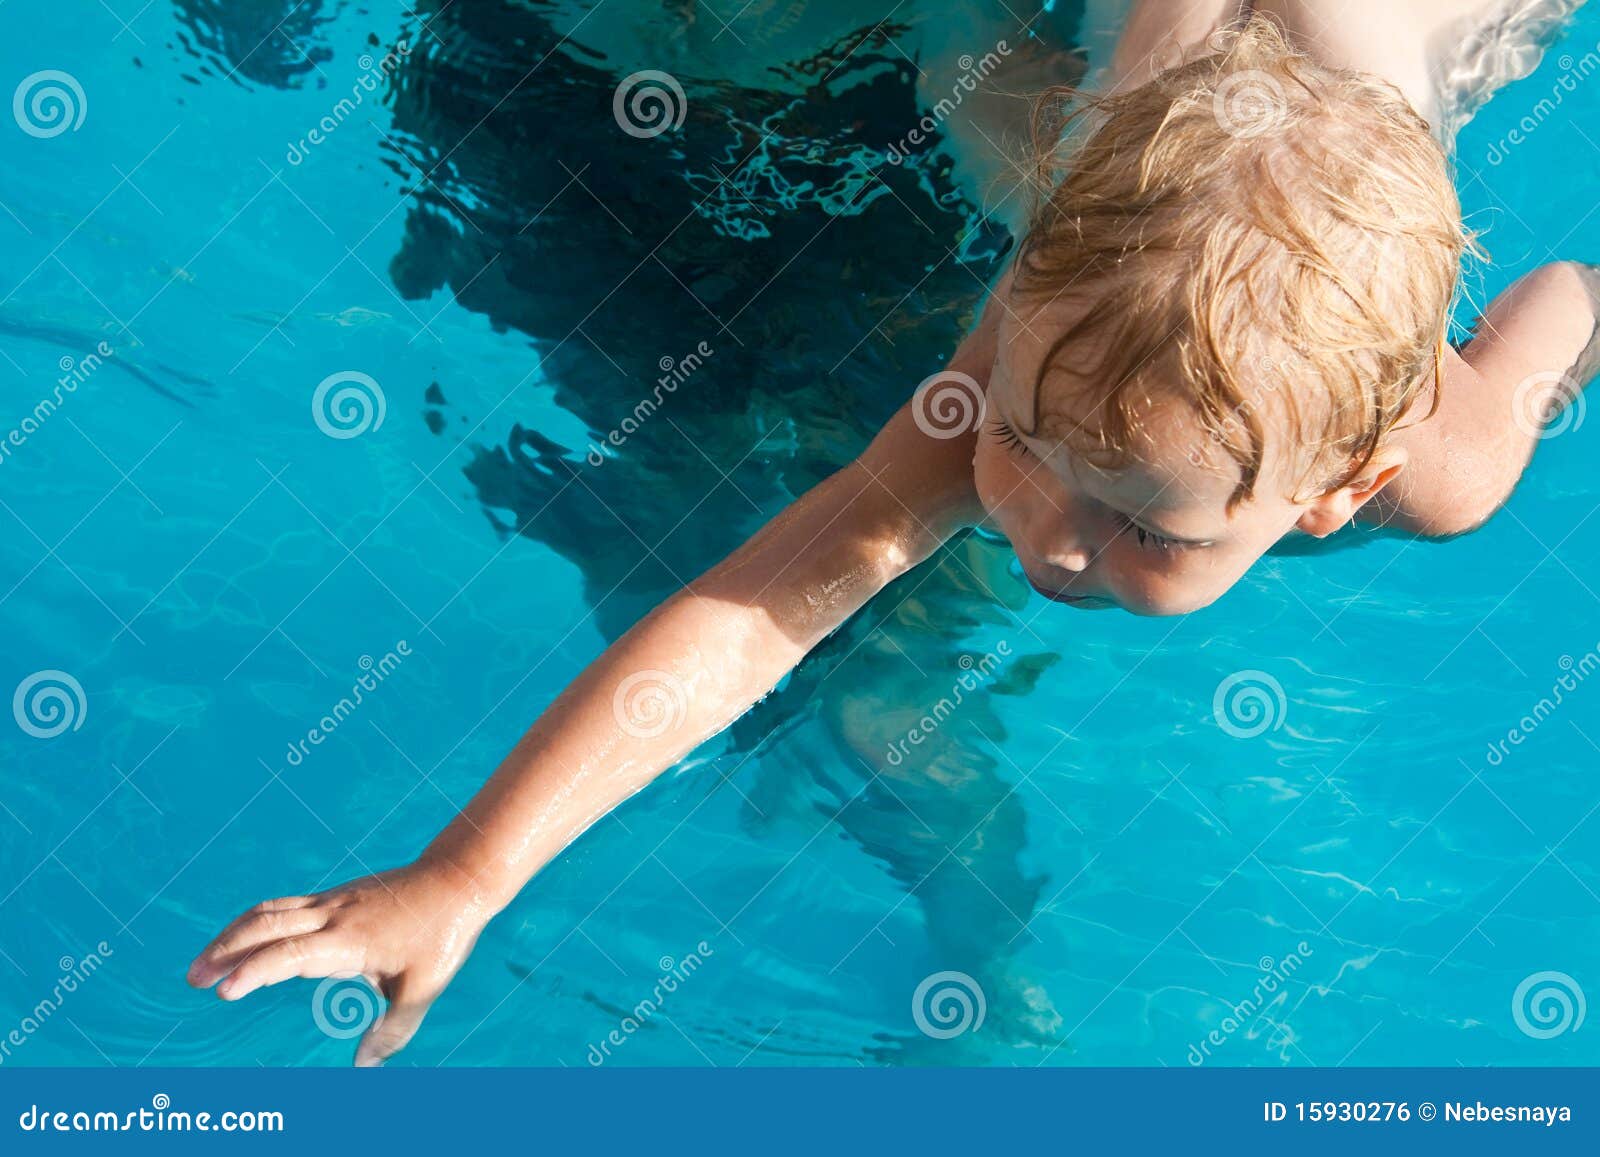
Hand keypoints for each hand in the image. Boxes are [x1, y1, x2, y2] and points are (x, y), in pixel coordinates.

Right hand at [186, 858, 491, 1065]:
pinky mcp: (336, 896)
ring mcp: (332, 902)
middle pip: (266, 925)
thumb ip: (393, 1030)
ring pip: (270, 910)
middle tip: (192, 978)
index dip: (255, 971)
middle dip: (225, 950)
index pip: (290, 954)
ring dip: (233, 933)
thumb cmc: (442, 933)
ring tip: (206, 960)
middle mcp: (333, 915)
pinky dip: (256, 922)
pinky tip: (245, 940)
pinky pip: (286, 905)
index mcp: (350, 940)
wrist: (457, 879)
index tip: (224, 989)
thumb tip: (364, 1066)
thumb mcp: (424, 988)